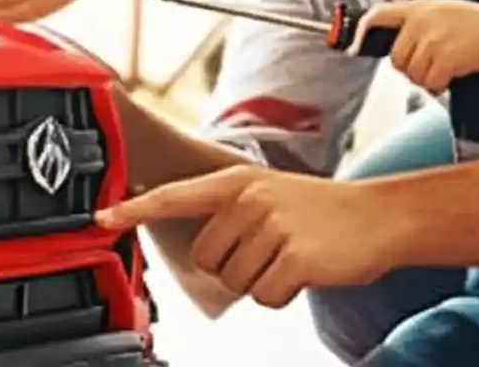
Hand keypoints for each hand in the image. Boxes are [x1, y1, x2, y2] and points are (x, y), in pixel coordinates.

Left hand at [96, 166, 403, 308]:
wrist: (378, 216)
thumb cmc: (316, 211)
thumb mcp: (266, 194)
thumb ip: (227, 209)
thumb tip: (191, 240)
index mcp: (235, 182)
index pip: (173, 196)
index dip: (135, 209)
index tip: (101, 217)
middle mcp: (249, 199)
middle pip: (205, 258)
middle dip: (233, 265)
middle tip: (268, 249)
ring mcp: (273, 226)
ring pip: (234, 281)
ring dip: (260, 280)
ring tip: (288, 254)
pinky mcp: (295, 256)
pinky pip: (265, 297)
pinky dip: (282, 294)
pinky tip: (303, 270)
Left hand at [349, 0, 478, 93]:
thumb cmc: (474, 25)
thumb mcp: (441, 10)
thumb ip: (414, 20)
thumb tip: (385, 36)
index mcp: (417, 8)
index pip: (378, 14)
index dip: (362, 31)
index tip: (354, 46)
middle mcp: (421, 21)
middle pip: (395, 57)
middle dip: (409, 67)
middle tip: (428, 65)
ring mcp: (433, 39)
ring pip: (411, 73)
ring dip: (425, 78)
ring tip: (442, 68)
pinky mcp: (445, 58)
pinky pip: (429, 82)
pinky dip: (438, 86)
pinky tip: (450, 76)